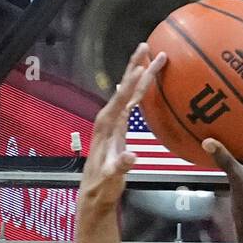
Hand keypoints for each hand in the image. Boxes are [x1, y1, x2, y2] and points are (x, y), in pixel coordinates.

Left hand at [81, 43, 167, 206]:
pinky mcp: (118, 130)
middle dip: (135, 68)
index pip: (121, 100)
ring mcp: (113, 125)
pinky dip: (137, 90)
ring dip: (137, 74)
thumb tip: (131, 156)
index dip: (132, 84)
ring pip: (126, 94)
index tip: (143, 65)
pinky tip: (141, 82)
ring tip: (148, 55)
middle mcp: (108, 122)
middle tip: (147, 46)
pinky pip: (129, 103)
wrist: (94, 196)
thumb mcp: (111, 180)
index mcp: (106, 129)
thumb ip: (120, 168)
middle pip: (123, 89)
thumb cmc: (102, 189)